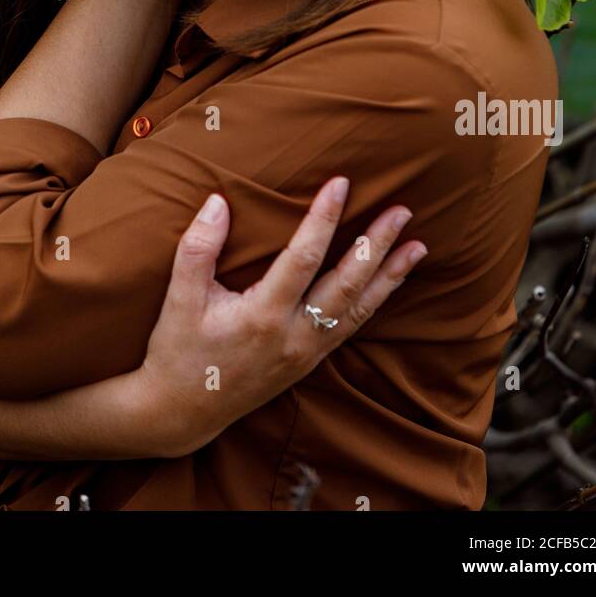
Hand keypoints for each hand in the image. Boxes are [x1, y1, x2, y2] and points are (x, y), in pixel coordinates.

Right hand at [134, 179, 426, 457]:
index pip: (304, 257)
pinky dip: (376, 302)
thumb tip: (219, 201)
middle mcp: (294, 336)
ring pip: (358, 309)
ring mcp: (306, 353)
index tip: (341, 183)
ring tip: (417, 245)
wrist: (181, 412)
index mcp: (263, 316)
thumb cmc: (178, 350)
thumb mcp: (179, 298)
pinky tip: (390, 282)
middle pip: (347, 284)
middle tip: (402, 210)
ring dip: (389, 276)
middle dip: (376, 245)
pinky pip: (351, 327)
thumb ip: (199, 248)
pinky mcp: (309, 362)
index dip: (324, 218)